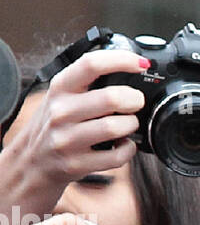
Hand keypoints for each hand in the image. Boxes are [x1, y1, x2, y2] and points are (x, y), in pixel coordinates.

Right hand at [0, 48, 146, 203]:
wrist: (32, 162)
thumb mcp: (61, 96)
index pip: (92, 64)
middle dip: (135, 99)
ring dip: (132, 125)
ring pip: (115, 127)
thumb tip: (129, 66)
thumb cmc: (55, 125)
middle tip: (136, 102)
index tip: (141, 63)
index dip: (122, 60)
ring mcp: (67, 139)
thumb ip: (87, 82)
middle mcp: (61, 111)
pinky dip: (128, 149)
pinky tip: (123, 145)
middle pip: (111, 97)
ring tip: (128, 124)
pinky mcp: (76, 164)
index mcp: (60, 88)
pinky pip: (116, 156)